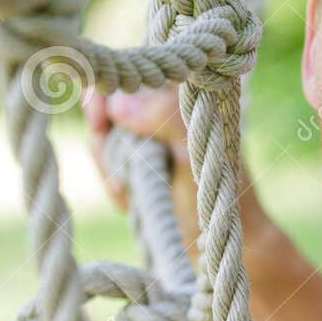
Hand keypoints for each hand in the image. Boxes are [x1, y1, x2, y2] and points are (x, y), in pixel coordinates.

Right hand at [83, 86, 273, 255]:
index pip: (134, 75)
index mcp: (185, 96)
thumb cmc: (218, 195)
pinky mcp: (141, 165)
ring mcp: (151, 140)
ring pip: (105, 139)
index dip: (107, 93)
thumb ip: (164, 118)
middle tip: (123, 175)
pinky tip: (133, 201)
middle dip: (108, 143)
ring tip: (135, 194)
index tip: (98, 118)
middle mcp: (165, 111)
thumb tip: (118, 103)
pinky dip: (117, 185)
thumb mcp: (195, 153)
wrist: (223, 245)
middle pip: (109, 108)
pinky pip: (110, 164)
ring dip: (113, 169)